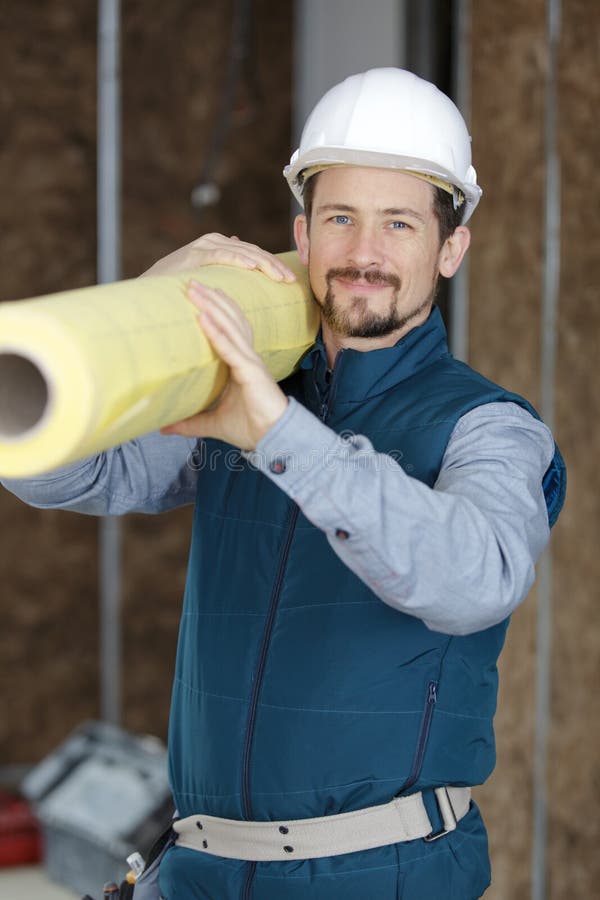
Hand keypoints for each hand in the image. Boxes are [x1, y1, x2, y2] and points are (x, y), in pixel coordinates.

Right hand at [141, 233, 296, 282]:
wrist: (148, 291)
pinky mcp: (194, 255)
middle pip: (252, 251)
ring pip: (241, 252)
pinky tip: (252, 266)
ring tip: (279, 275)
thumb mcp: (205, 276)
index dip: (273, 265)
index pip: (253, 254)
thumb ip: (222, 262)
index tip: (290, 279)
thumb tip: (238, 245)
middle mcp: (213, 242)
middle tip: (290, 279)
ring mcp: (203, 246)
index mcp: (219, 247)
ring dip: (262, 263)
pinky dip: (238, 259)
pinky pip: (221, 255)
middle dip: (273, 265)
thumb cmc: (178, 288)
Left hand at [161, 280, 287, 449]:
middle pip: (229, 320)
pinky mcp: (251, 372)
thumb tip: (164, 428)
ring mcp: (250, 362)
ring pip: (230, 327)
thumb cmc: (251, 429)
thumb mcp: (213, 424)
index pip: (228, 330)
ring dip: (212, 306)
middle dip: (211, 300)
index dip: (214, 311)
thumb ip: (190, 423)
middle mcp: (247, 357)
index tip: (197, 296)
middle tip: (191, 282)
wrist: (274, 440)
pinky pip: (231, 348)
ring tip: (195, 290)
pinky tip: (203, 317)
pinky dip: (217, 332)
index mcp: (241, 364)